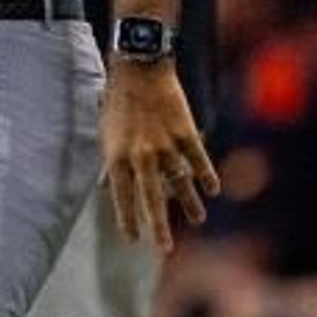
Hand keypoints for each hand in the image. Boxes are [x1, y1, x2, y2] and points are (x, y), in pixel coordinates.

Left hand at [101, 59, 219, 253]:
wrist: (140, 67)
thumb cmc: (117, 100)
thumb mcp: (105, 132)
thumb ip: (108, 162)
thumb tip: (103, 186)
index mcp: (117, 157)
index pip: (122, 197)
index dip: (127, 220)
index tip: (133, 240)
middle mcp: (141, 156)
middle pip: (151, 199)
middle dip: (158, 226)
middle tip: (164, 249)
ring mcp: (165, 145)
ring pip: (179, 182)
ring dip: (189, 203)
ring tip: (198, 219)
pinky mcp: (185, 132)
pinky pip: (197, 159)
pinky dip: (206, 175)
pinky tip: (212, 189)